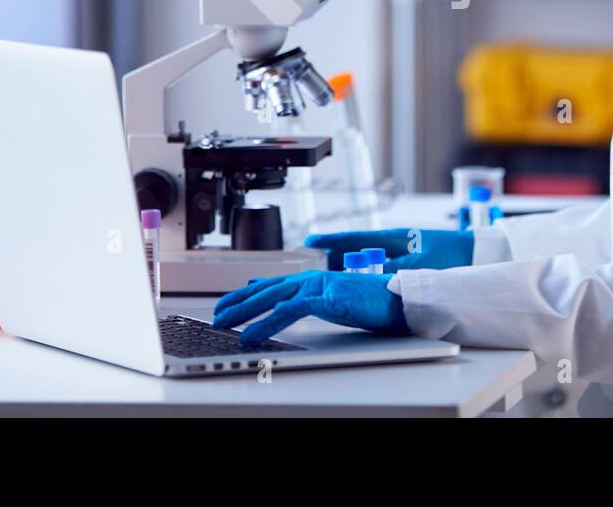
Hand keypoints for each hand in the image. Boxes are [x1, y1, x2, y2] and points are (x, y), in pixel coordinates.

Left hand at [213, 271, 409, 344]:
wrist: (396, 300)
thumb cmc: (369, 303)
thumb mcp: (333, 301)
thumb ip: (310, 301)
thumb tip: (289, 305)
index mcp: (312, 279)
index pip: (272, 284)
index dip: (246, 292)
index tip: (227, 301)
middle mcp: (310, 279)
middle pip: (265, 290)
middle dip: (238, 301)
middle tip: (217, 314)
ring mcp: (316, 286)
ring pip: (271, 298)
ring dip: (245, 312)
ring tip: (225, 324)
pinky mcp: (324, 298)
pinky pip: (288, 312)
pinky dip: (266, 323)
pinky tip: (252, 334)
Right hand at [304, 228, 472, 271]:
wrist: (477, 252)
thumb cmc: (452, 254)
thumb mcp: (420, 265)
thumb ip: (393, 272)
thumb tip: (369, 278)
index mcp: (393, 237)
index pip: (354, 238)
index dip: (330, 240)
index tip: (309, 241)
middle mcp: (392, 243)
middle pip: (354, 248)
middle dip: (331, 255)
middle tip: (308, 262)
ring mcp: (398, 252)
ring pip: (364, 259)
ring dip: (346, 266)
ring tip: (324, 274)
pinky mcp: (406, 263)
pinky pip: (376, 268)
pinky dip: (363, 274)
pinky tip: (355, 282)